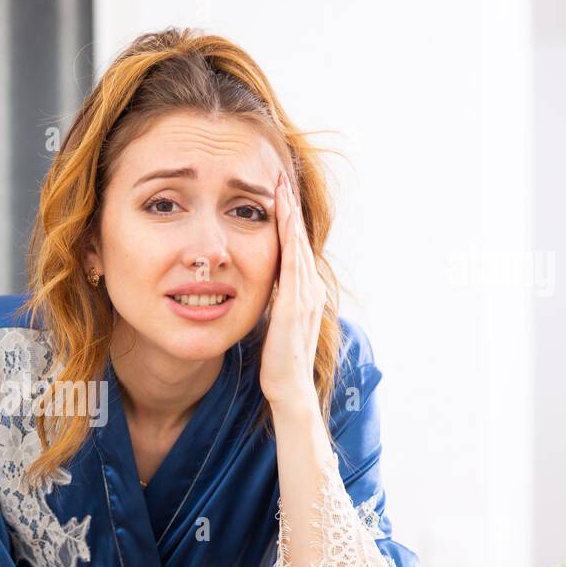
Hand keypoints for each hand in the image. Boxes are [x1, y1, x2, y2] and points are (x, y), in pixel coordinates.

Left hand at [260, 169, 326, 411]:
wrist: (289, 389)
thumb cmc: (277, 361)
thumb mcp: (272, 323)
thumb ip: (271, 303)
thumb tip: (255, 288)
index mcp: (303, 294)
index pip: (294, 249)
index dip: (287, 221)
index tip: (276, 195)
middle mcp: (309, 291)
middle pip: (299, 240)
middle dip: (290, 209)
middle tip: (281, 178)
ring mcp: (306, 297)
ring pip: (298, 247)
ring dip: (291, 217)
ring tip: (281, 189)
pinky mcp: (296, 306)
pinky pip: (294, 266)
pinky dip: (290, 241)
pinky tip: (283, 222)